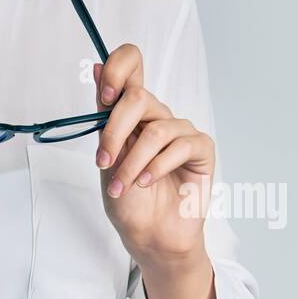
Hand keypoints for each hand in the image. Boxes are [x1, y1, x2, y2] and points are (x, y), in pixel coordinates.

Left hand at [91, 44, 214, 260]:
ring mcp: (181, 131)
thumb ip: (105, 114)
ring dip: (133, 162)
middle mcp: (157, 115)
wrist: (148, 235)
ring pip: (155, 129)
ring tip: (123, 187)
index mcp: (132, 111)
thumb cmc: (127, 198)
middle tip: (104, 161)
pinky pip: (179, 146)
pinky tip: (146, 183)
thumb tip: (95, 67)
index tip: (105, 96)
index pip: (132, 63)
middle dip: (115, 131)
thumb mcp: (107, 155)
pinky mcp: (201, 149)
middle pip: (139, 96)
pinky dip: (156, 167)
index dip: (118, 68)